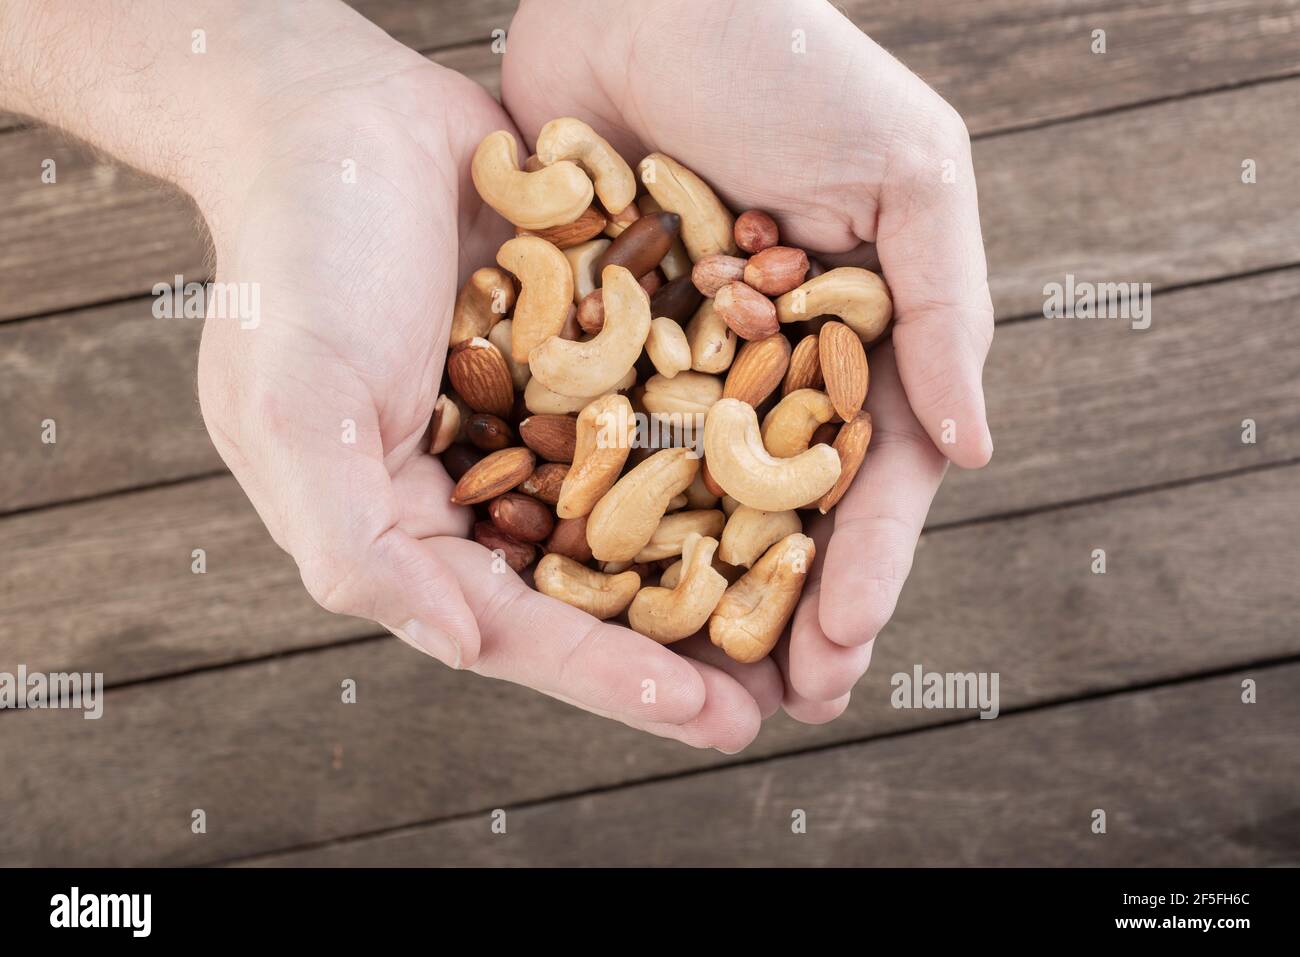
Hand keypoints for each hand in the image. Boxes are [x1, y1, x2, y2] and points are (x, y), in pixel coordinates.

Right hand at [194, 37, 767, 749]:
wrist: (338, 113)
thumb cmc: (297, 261)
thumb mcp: (296, 409)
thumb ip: (356, 540)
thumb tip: (458, 644)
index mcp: (412, 524)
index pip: (518, 626)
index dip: (609, 679)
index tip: (706, 718)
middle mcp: (488, 487)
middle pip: (597, 589)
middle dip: (684, 647)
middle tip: (780, 700)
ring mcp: (546, 419)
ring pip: (647, 513)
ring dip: (723, 566)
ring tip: (809, 617)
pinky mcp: (593, 354)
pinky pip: (668, 413)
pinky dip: (726, 451)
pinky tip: (798, 481)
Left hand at [502, 0, 993, 718]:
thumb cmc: (789, 62)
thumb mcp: (907, 172)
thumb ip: (947, 309)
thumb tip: (979, 451)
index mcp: (853, 336)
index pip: (872, 476)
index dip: (865, 564)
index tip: (845, 644)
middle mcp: (765, 364)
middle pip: (778, 511)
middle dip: (782, 607)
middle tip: (780, 704)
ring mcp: (675, 360)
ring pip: (687, 500)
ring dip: (692, 591)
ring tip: (689, 682)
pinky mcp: (590, 340)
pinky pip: (595, 443)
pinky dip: (598, 515)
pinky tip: (589, 585)